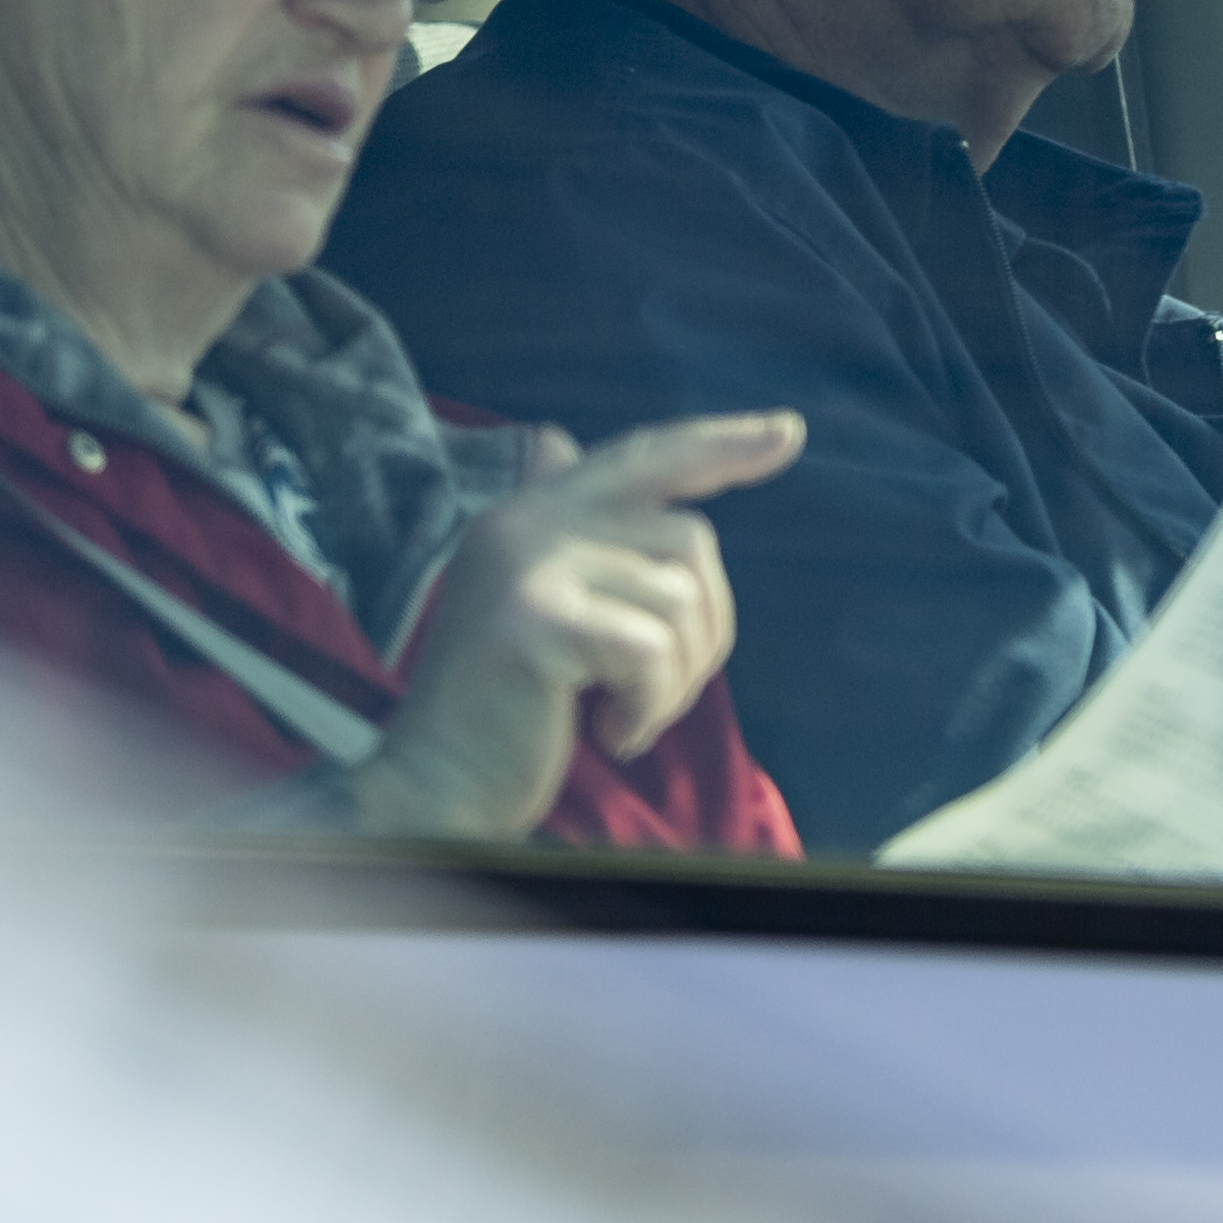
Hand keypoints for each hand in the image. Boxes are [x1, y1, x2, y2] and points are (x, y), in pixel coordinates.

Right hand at [347, 410, 806, 839]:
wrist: (435, 787)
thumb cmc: (506, 714)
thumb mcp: (545, 608)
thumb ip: (578, 541)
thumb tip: (560, 441)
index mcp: (530, 514)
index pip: (643, 455)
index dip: (718, 443)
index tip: (787, 435)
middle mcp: (525, 521)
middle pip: (688, 537)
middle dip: (706, 627)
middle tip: (660, 692)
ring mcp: (528, 564)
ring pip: (680, 597)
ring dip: (675, 680)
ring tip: (625, 716)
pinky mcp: (537, 619)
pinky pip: (652, 650)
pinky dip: (651, 705)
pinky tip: (612, 735)